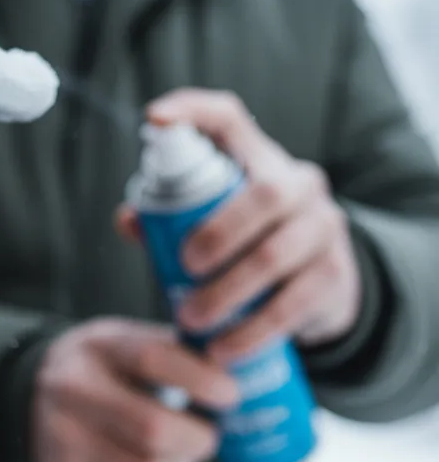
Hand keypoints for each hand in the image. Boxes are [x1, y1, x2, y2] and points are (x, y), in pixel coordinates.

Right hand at [31, 318, 238, 461]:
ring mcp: (64, 433)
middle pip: (151, 428)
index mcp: (99, 347)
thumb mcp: (126, 339)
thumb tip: (241, 372)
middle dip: (196, 440)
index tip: (230, 396)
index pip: (153, 359)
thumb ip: (175, 351)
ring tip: (183, 456)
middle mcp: (75, 388)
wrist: (33, 392)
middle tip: (210, 438)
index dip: (200, 380)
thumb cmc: (100, 366)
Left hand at [117, 89, 362, 363]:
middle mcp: (298, 184)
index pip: (229, 118)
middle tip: (183, 268)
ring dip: (228, 292)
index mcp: (257, 161)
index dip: (192, 111)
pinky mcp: (335, 275)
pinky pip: (293, 303)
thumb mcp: (209, 228)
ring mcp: (323, 228)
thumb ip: (167, 223)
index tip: (154, 121)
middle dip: (217, 232)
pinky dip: (252, 330)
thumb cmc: (245, 249)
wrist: (317, 293)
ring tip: (191, 321)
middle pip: (263, 194)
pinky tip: (223, 350)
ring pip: (277, 254)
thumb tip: (128, 218)